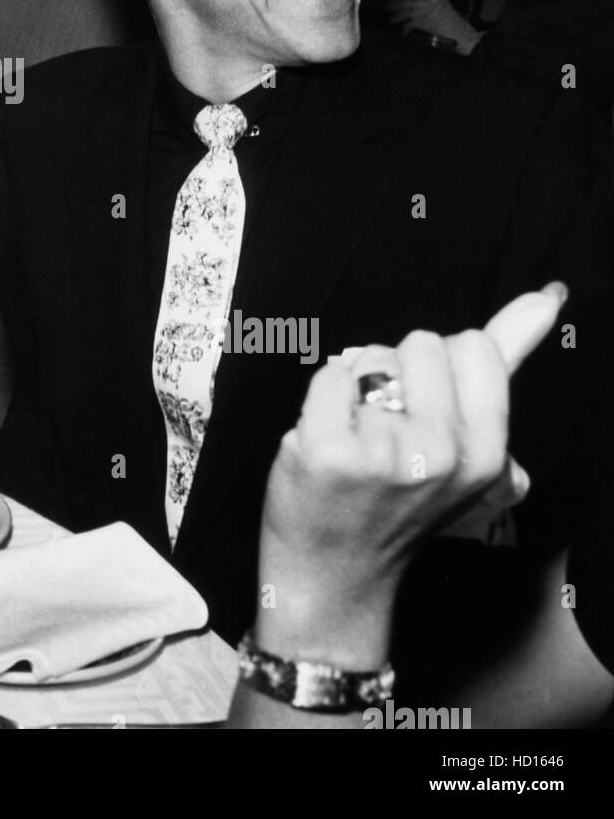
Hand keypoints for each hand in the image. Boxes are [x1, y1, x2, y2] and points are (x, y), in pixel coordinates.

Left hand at [254, 285, 565, 669]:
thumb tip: (545, 296)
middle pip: (420, 344)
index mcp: (487, 453)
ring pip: (369, 357)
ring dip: (358, 385)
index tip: (429, 409)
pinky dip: (321, 398)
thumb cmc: (397, 497)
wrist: (334, 571)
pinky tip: (325, 442)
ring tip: (357, 438)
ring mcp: (385, 453)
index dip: (442, 367)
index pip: (474, 346)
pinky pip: (328, 375)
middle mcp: (443, 453)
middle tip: (388, 429)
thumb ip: (505, 362)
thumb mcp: (466, 444)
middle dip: (399, 372)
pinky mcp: (329, 450)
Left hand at [387, 0, 480, 51]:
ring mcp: (432, 12)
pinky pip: (412, 23)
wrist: (464, 37)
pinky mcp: (429, 23)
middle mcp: (434, 3)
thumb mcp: (444, 11)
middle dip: (397, 2)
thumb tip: (414, 3)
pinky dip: (406, 27)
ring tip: (392, 20)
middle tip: (387, 6)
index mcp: (437, 0)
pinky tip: (404, 32)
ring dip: (398, 16)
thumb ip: (432, 5)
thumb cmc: (453, 26)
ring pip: (409, 11)